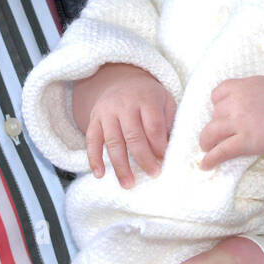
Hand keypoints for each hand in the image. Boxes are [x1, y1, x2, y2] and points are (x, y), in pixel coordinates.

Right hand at [71, 64, 177, 187]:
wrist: (120, 79)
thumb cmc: (148, 96)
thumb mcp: (165, 100)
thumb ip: (169, 122)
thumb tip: (171, 150)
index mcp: (146, 98)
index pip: (154, 126)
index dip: (159, 145)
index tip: (165, 160)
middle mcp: (124, 104)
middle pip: (133, 135)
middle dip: (144, 158)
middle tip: (153, 174)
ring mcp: (107, 112)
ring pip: (113, 141)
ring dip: (120, 165)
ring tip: (128, 184)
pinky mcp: (93, 119)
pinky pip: (91, 140)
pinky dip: (94, 158)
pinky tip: (99, 174)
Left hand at [199, 76, 263, 169]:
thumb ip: (246, 91)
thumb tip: (233, 101)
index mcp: (241, 87)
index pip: (217, 94)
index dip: (218, 105)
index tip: (222, 112)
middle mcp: (237, 103)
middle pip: (215, 114)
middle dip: (216, 124)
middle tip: (219, 133)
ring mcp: (240, 122)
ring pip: (211, 132)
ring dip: (206, 141)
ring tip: (207, 147)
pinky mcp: (246, 141)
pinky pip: (222, 150)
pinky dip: (211, 159)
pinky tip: (205, 165)